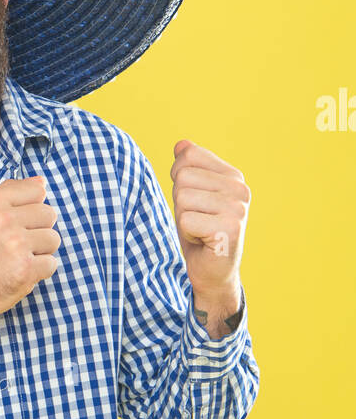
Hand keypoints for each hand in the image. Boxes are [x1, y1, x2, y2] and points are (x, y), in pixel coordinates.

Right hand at [0, 176, 60, 344]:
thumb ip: (8, 195)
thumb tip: (42, 182)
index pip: (37, 191)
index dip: (32, 209)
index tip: (18, 224)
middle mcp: (4, 219)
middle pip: (49, 215)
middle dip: (38, 231)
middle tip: (16, 247)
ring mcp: (16, 244)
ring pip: (53, 239)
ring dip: (40, 252)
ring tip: (16, 260)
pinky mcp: (25, 269)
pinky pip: (51, 264)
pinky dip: (38, 273)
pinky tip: (17, 275)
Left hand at [170, 140, 249, 310]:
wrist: (213, 273)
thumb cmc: (199, 232)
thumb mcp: (191, 195)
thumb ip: (188, 168)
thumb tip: (181, 144)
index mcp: (233, 176)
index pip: (188, 156)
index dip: (179, 179)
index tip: (195, 202)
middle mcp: (240, 189)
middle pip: (183, 177)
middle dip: (180, 202)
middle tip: (197, 221)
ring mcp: (237, 208)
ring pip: (182, 198)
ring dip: (183, 219)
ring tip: (200, 231)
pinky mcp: (229, 228)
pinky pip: (185, 220)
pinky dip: (187, 234)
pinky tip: (202, 242)